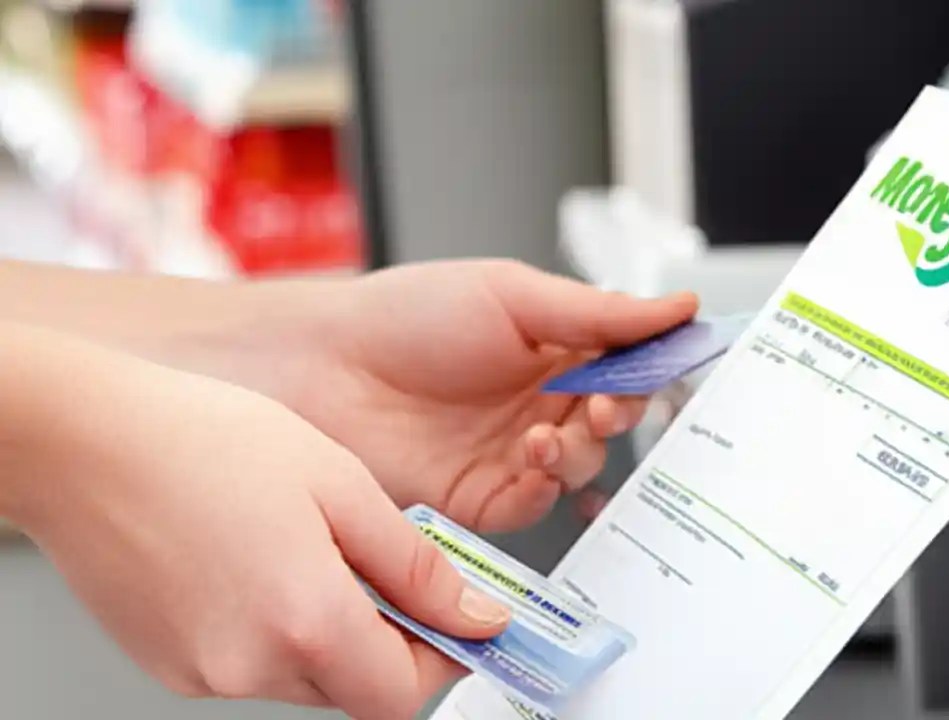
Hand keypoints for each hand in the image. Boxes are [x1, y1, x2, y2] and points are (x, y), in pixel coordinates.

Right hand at [4, 328, 510, 718]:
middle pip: (354, 688)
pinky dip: (274, 627)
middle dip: (387, 638)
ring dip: (329, 630)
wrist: (84, 439)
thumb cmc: (201, 442)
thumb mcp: (341, 485)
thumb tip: (473, 615)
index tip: (456, 618)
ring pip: (303, 676)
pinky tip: (261, 560)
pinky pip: (250, 663)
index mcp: (303, 624)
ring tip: (313, 547)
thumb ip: (416, 565)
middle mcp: (247, 666)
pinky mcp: (168, 665)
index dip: (441, 657)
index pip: (403, 694)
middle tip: (388, 568)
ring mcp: (201, 674)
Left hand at [197, 261, 696, 533]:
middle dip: (617, 417)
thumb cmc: (403, 317)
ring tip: (547, 432)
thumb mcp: (513, 295)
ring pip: (580, 466)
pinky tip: (531, 459)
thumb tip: (678, 306)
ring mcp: (509, 452)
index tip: (654, 369)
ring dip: (579, 452)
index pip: (624, 366)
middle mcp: (536, 402)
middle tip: (604, 404)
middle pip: (610, 423)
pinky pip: (536, 504)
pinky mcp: (480, 497)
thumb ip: (600, 311)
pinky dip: (546, 486)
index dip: (644, 372)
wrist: (320, 369)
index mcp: (551, 347)